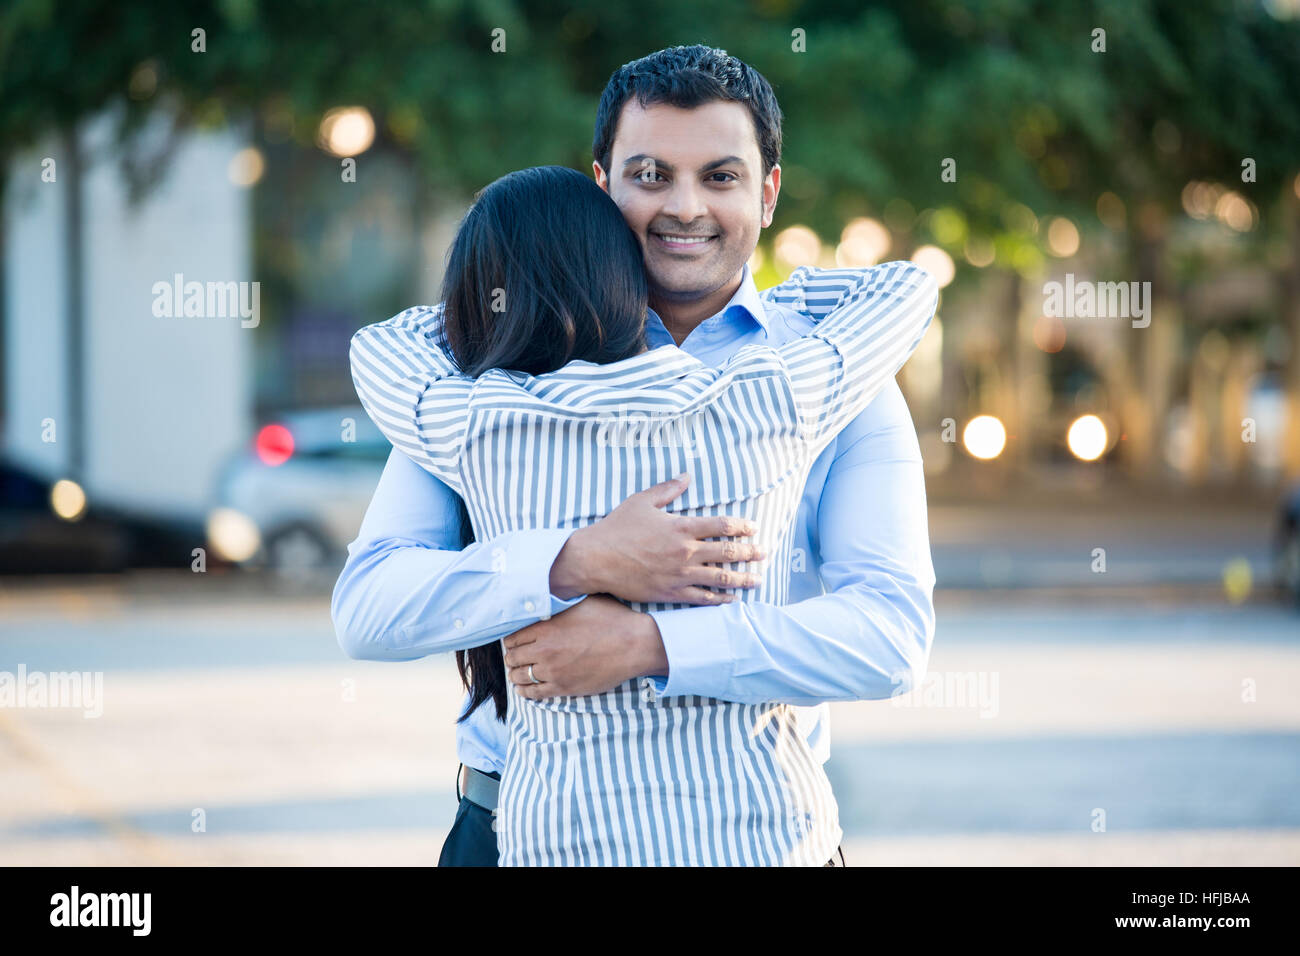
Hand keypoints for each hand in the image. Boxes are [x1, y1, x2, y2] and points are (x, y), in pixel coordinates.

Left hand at [503, 595, 666, 698]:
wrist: (634, 645)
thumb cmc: (611, 620)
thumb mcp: (581, 602)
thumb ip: (558, 603)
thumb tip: (545, 596)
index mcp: (546, 627)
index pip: (512, 638)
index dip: (511, 641)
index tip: (515, 642)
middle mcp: (544, 650)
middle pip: (513, 658)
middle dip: (513, 657)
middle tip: (517, 657)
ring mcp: (553, 671)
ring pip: (519, 677)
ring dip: (517, 675)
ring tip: (519, 673)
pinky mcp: (564, 688)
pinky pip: (534, 694)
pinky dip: (525, 691)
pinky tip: (525, 688)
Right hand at [548, 473, 764, 604]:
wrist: (595, 559)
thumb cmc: (617, 528)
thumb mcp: (642, 501)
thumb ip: (668, 489)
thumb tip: (686, 476)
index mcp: (681, 527)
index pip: (721, 525)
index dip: (742, 526)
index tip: (754, 528)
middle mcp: (685, 551)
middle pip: (728, 552)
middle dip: (750, 553)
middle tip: (765, 553)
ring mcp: (679, 574)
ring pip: (720, 578)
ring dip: (743, 578)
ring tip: (758, 578)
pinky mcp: (670, 593)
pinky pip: (701, 598)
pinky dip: (719, 599)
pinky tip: (731, 599)